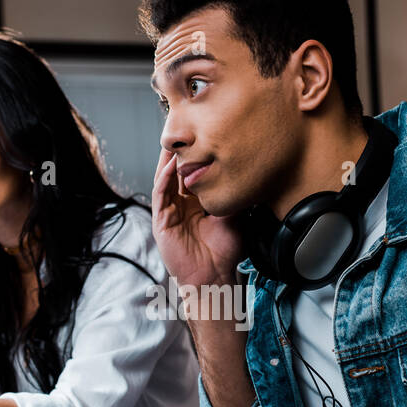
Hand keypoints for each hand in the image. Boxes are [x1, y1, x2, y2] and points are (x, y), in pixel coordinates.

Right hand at [150, 147, 244, 287]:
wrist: (214, 277)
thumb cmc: (225, 252)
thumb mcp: (234, 215)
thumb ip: (232, 194)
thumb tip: (245, 172)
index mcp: (197, 203)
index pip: (193, 173)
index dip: (196, 155)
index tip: (203, 136)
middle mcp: (182, 205)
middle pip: (177, 171)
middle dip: (180, 151)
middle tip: (184, 129)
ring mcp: (170, 212)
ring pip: (165, 179)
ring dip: (168, 160)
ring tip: (173, 140)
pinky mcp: (161, 221)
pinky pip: (160, 195)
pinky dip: (164, 179)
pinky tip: (170, 166)